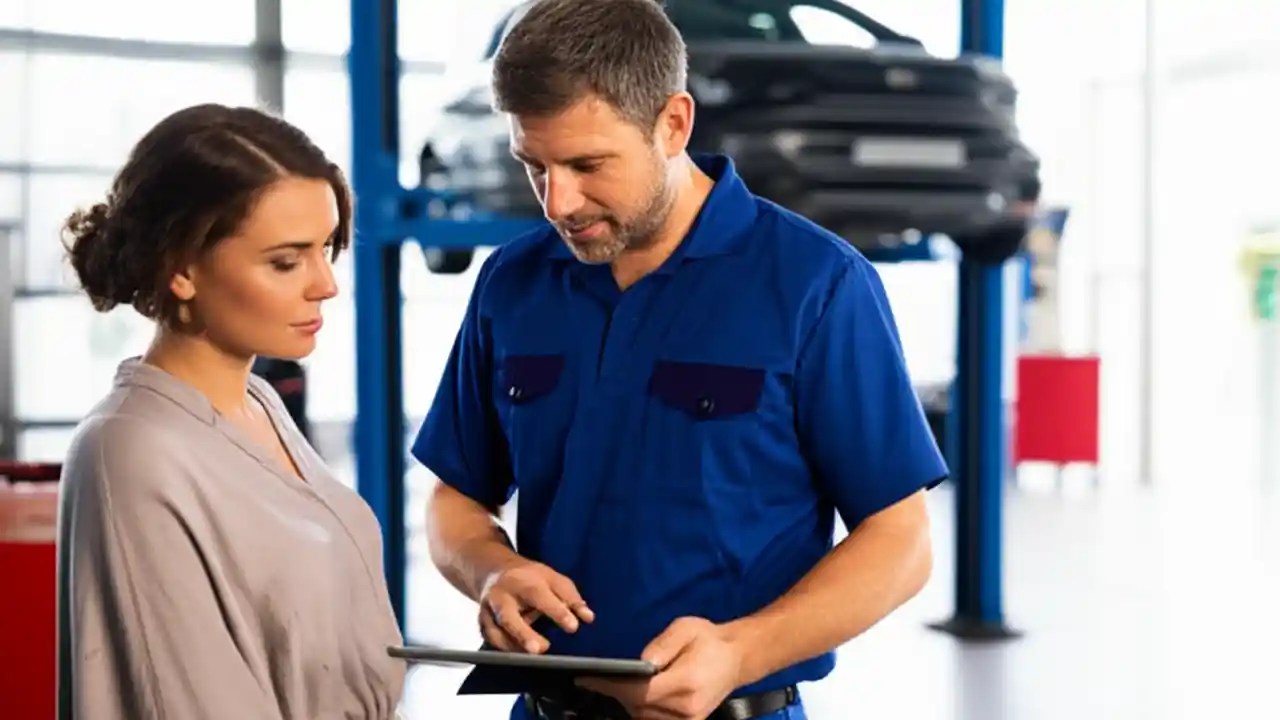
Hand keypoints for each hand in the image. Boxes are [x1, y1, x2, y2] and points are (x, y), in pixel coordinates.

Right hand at [478, 559, 593, 653]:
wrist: (494, 571)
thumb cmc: (529, 577)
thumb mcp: (553, 579)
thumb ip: (571, 597)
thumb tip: (588, 617)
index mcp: (523, 580)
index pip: (540, 596)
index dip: (557, 612)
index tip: (572, 627)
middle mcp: (502, 596)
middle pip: (508, 617)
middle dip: (523, 634)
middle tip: (542, 649)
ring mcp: (488, 610)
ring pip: (494, 632)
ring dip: (513, 646)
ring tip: (533, 656)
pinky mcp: (482, 623)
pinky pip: (490, 640)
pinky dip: (504, 649)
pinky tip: (519, 655)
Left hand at [575, 617, 743, 719]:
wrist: (736, 657)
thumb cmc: (709, 639)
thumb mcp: (685, 628)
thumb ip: (662, 645)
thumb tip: (641, 664)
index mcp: (686, 681)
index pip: (640, 690)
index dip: (611, 686)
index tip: (586, 679)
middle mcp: (688, 706)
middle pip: (639, 707)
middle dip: (617, 692)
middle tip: (599, 678)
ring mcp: (690, 719)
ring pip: (644, 717)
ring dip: (629, 703)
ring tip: (615, 686)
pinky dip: (642, 711)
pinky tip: (635, 698)